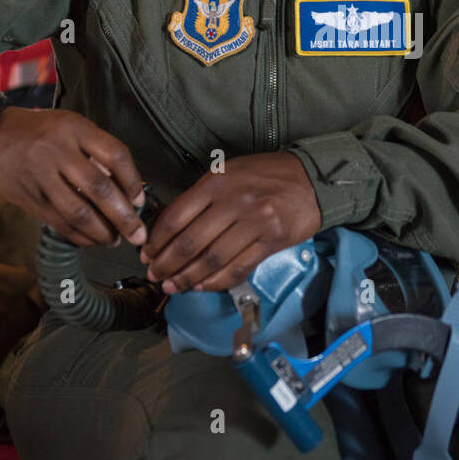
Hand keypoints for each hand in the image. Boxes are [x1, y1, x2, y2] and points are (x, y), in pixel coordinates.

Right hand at [0, 107, 147, 247]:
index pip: (116, 155)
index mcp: (76, 130)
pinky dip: (79, 236)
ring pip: (78, 212)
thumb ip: (96, 150)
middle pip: (99, 189)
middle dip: (124, 217)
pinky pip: (59, 222)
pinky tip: (93, 240)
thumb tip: (127, 188)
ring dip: (102, 232)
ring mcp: (41, 176)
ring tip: (116, 241)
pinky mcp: (29, 198)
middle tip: (138, 235)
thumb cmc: (42, 131)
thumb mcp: (71, 126)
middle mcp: (59, 152)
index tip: (140, 200)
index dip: (133, 182)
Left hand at [141, 151, 320, 293]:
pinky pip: (237, 267)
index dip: (157, 240)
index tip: (146, 254)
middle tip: (155, 276)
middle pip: (191, 242)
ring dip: (188, 278)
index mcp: (217, 182)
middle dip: (167, 264)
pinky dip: (216, 281)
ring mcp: (254, 222)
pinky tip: (202, 286)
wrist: (311, 179)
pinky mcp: (271, 240)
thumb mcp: (229, 173)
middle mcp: (234, 201)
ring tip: (173, 286)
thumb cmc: (266, 175)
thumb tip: (169, 228)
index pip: (176, 216)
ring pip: (212, 259)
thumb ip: (201, 197)